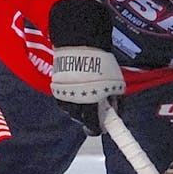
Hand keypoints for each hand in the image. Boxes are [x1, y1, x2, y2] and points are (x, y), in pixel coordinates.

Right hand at [48, 0, 124, 134]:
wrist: (80, 45)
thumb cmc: (102, 64)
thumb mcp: (116, 84)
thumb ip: (116, 101)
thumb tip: (115, 112)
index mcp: (90, 105)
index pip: (92, 126)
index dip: (98, 129)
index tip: (102, 128)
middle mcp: (75, 104)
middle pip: (81, 119)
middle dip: (89, 117)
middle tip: (98, 110)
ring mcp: (63, 97)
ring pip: (71, 111)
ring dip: (79, 109)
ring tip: (88, 97)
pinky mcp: (56, 88)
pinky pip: (64, 101)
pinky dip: (71, 100)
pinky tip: (78, 92)